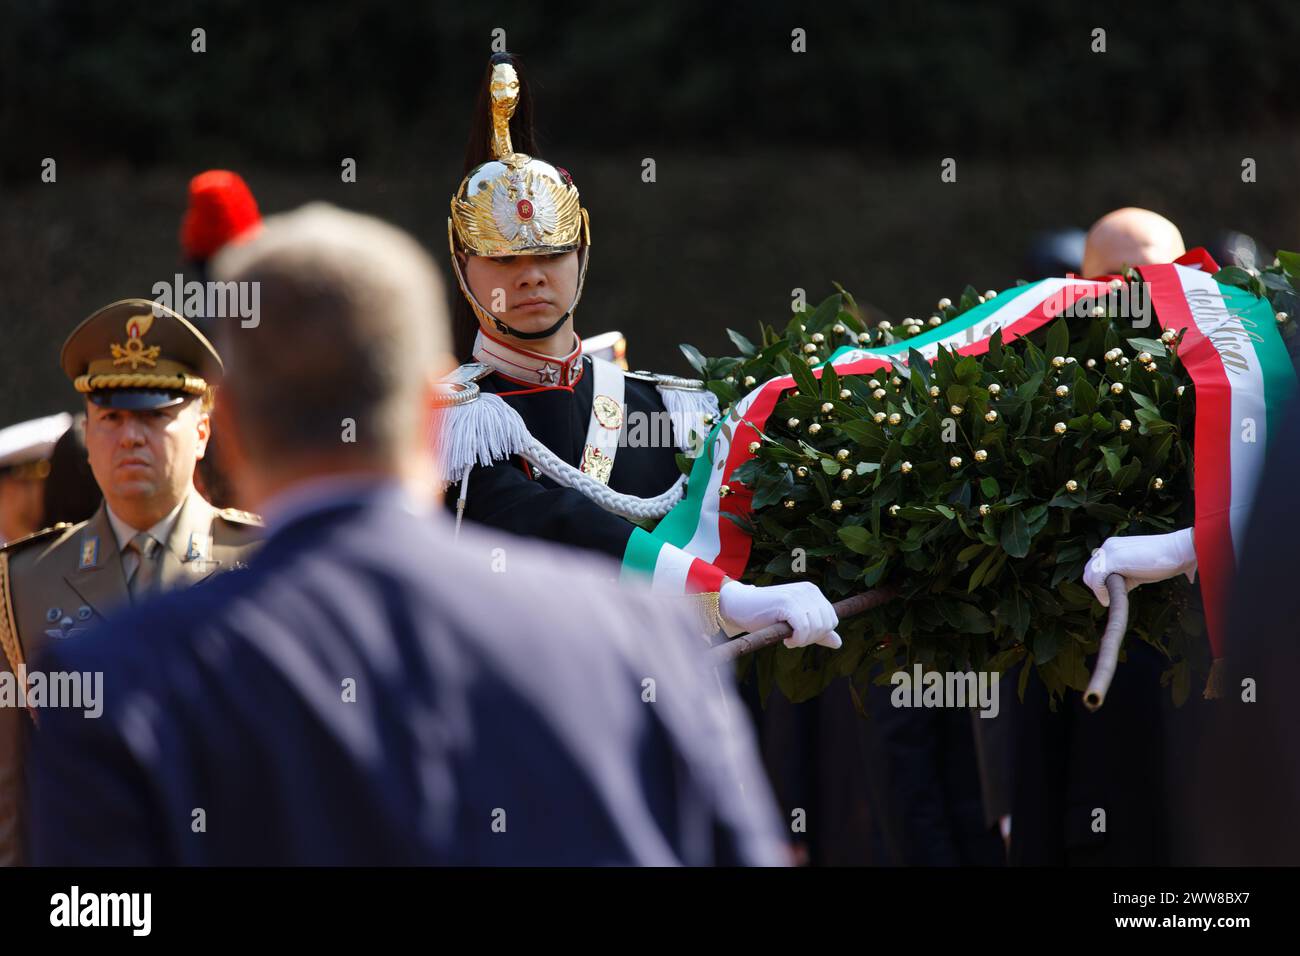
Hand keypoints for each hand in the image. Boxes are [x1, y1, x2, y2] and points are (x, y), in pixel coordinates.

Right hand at [718, 580, 841, 648]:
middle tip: (794, 639)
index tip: (800, 637)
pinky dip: (797, 640)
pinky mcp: (787, 603)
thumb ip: (816, 631)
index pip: (832, 620)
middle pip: (826, 625)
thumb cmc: (767, 615)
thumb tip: (838, 643)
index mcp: (814, 592)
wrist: (741, 606)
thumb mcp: (796, 622)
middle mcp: (809, 590)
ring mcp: (798, 595)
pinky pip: (803, 629)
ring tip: (788, 638)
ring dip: (803, 641)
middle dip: (811, 639)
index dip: (819, 635)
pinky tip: (787, 640)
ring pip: (816, 628)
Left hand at [1083, 527, 1195, 606]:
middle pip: (1089, 571)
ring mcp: (1109, 551)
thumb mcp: (1137, 569)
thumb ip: (1125, 576)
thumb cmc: (1164, 561)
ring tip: (1110, 598)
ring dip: (1098, 590)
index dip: (1099, 583)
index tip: (1108, 594)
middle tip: (1108, 597)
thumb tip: (1114, 590)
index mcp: (1112, 546)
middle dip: (1096, 587)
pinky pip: (1097, 579)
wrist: (1179, 551)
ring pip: (1090, 575)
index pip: (1095, 566)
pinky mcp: (1114, 559)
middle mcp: (1108, 546)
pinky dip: (1100, 592)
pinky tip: (1108, 600)